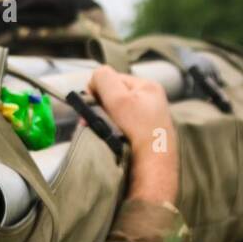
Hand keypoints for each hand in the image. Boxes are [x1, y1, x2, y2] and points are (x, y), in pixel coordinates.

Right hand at [87, 66, 178, 204]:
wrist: (154, 163)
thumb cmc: (139, 129)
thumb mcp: (119, 98)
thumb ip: (104, 80)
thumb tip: (94, 79)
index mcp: (148, 86)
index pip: (113, 78)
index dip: (99, 89)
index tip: (92, 105)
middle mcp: (150, 99)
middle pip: (113, 96)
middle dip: (98, 107)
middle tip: (88, 120)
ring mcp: (148, 117)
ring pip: (114, 112)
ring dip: (101, 119)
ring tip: (97, 130)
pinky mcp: (143, 134)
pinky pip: (120, 125)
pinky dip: (110, 130)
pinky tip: (107, 137)